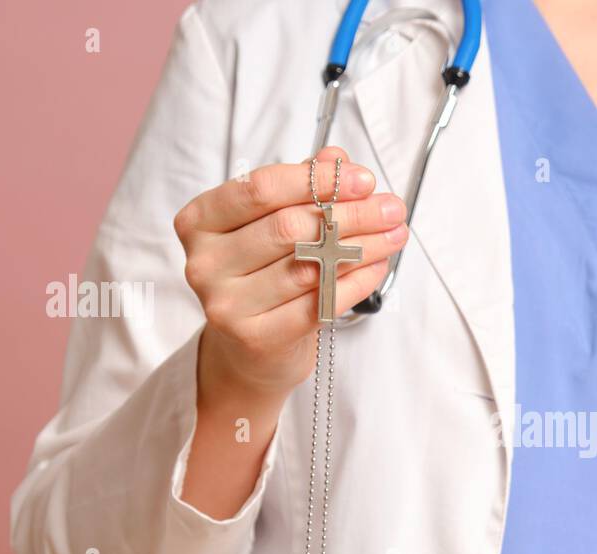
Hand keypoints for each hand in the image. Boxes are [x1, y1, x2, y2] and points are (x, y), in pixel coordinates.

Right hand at [174, 147, 405, 518]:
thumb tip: (338, 159)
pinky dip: (357, 282)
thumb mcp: (273, 224)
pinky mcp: (257, 337)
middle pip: (289, 227)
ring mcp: (227, 304)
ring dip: (363, 247)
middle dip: (351, 214)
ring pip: (309, 265)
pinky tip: (378, 267)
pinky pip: (320, 302)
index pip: (261, 189)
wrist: (249, 350)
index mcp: (201, 222)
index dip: (316, 179)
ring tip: (395, 234)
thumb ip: (301, 189)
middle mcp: (205, 262)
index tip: (364, 179)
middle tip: (392, 208)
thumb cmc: (264, 275)